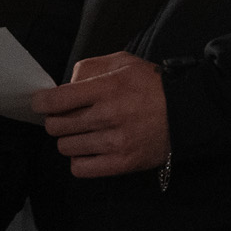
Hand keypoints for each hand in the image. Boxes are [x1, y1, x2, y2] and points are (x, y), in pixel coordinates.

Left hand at [35, 54, 169, 178]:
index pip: (56, 100)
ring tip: (86, 133)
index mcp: (108, 88)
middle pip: (56, 126)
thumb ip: (91, 68)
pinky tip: (92, 149)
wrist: (189, 112)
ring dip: (71, 140)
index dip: (41, 102)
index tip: (42, 103)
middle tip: (71, 117)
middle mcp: (108, 116)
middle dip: (57, 120)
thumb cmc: (154, 86)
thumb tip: (64, 86)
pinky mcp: (122, 163)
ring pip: (66, 147)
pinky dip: (80, 160)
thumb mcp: (125, 63)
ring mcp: (115, 142)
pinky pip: (80, 168)